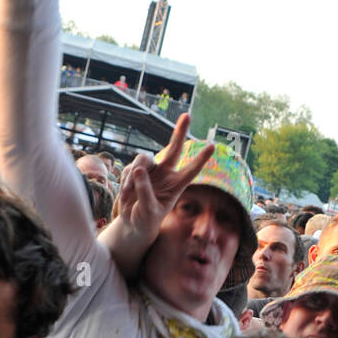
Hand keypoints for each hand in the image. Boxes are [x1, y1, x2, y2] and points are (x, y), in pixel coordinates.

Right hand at [116, 113, 213, 244]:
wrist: (133, 222)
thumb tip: (137, 170)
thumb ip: (145, 191)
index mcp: (175, 185)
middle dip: (180, 132)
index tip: (212, 146)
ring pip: (143, 159)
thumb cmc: (146, 219)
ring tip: (128, 192)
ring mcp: (150, 171)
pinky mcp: (134, 171)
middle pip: (174, 149)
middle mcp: (165, 174)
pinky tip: (125, 195)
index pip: (190, 171)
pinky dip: (125, 182)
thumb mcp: (149, 210)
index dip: (200, 159)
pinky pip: (128, 170)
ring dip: (134, 174)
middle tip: (187, 115)